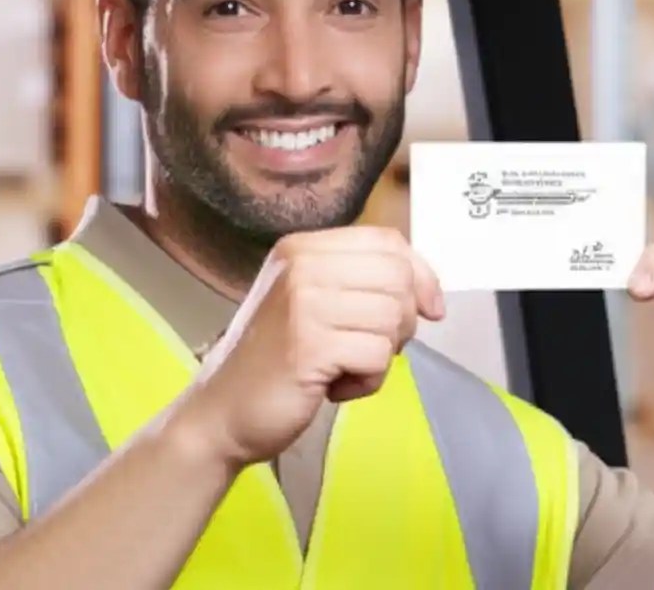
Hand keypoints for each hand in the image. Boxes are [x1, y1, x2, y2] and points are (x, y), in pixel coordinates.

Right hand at [197, 226, 445, 466]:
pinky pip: (377, 356)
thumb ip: (361, 285)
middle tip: (367, 348)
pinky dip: (367, 381)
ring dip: (381, 356)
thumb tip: (432, 296)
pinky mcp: (310, 346)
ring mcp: (304, 303)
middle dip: (402, 321)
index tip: (430, 309)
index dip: (421, 275)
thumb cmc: (274, 361)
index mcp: (302, 249)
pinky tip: (334, 388)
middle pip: (398, 278)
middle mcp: (302, 266)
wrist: (221, 413)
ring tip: (343, 369)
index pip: (387, 241)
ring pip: (393, 318)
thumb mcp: (313, 305)